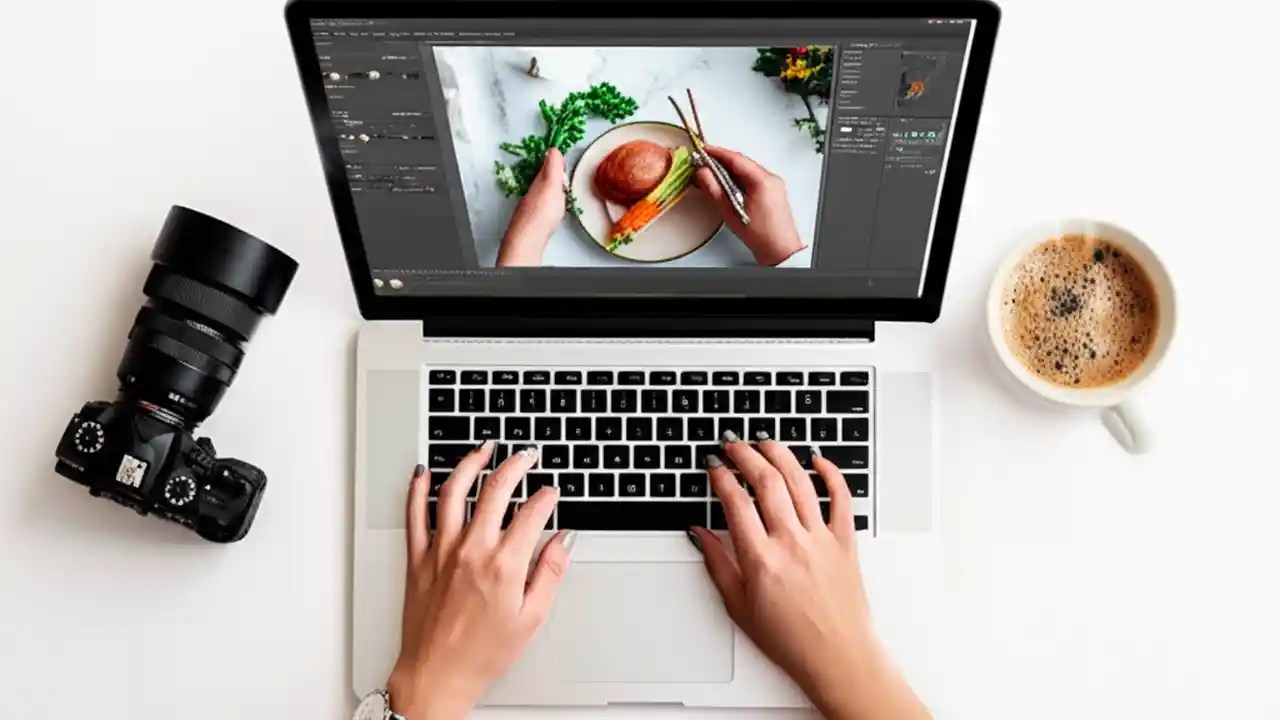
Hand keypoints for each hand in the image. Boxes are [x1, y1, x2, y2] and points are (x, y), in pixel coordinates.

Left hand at [388, 443, 573, 719]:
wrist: (436, 675)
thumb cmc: (481, 654)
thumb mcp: (531, 618)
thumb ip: (550, 573)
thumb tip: (564, 541)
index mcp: (504, 565)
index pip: (531, 513)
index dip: (546, 496)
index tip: (551, 491)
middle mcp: (471, 551)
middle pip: (495, 489)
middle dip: (515, 465)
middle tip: (526, 455)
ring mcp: (441, 551)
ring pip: (453, 491)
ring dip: (470, 463)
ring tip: (483, 449)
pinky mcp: (418, 559)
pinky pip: (414, 514)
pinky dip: (418, 489)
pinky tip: (424, 473)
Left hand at [496, 149, 565, 266]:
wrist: (528, 239)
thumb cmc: (541, 213)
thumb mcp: (551, 184)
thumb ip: (553, 167)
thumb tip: (553, 149)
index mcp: (539, 181)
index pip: (547, 166)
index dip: (555, 161)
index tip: (561, 157)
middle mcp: (533, 192)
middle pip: (544, 179)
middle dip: (553, 174)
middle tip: (562, 171)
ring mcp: (532, 207)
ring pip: (542, 193)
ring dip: (551, 190)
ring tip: (560, 189)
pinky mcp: (534, 220)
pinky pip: (543, 207)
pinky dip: (549, 204)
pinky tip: (553, 209)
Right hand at [689, 435, 928, 719]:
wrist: (837, 657)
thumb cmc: (790, 640)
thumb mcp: (739, 606)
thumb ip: (718, 564)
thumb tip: (700, 534)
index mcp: (761, 560)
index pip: (735, 502)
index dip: (721, 477)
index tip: (714, 466)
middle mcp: (792, 543)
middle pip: (766, 481)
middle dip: (746, 455)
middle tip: (734, 445)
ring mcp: (821, 539)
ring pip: (800, 481)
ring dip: (781, 455)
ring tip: (766, 443)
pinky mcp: (846, 542)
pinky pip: (840, 498)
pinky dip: (831, 474)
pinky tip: (819, 461)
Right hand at [693, 146, 805, 265]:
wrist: (779, 250)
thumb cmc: (760, 235)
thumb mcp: (731, 212)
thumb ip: (714, 190)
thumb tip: (702, 173)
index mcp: (763, 181)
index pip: (736, 159)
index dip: (718, 152)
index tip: (704, 150)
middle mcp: (771, 178)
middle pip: (742, 163)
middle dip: (722, 161)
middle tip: (704, 163)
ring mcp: (774, 184)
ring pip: (748, 170)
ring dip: (730, 170)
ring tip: (712, 175)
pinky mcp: (773, 191)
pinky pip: (754, 178)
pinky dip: (739, 178)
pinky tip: (728, 185)